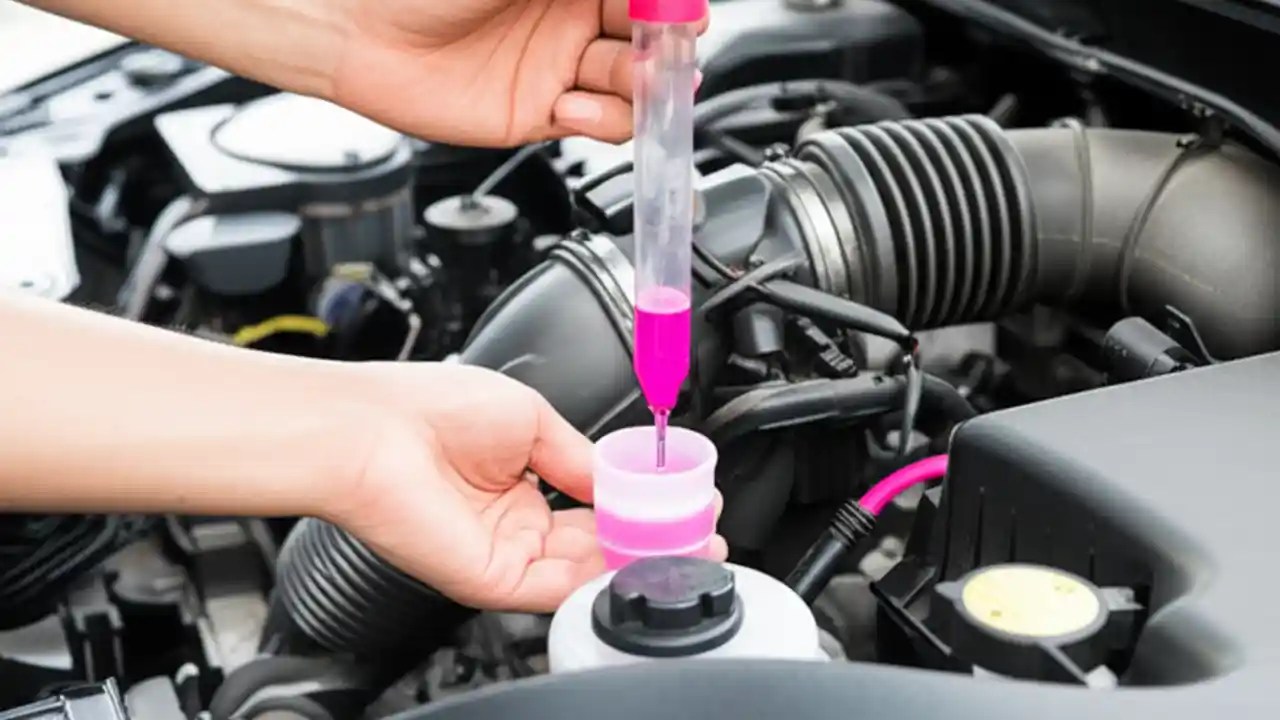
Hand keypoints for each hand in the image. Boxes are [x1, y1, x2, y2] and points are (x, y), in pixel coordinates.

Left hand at [326, 363, 726, 612]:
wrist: (373, 429)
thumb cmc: (430, 408)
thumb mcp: (532, 419)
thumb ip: (581, 459)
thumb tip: (621, 478)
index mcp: (522, 482)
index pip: (593, 506)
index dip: (639, 508)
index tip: (680, 501)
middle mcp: (515, 523)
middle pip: (597, 544)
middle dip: (652, 542)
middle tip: (701, 534)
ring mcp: (505, 553)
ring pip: (586, 569)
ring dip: (640, 561)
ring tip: (690, 546)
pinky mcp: (492, 579)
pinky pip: (559, 588)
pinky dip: (606, 578)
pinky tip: (644, 559)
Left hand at [331, 0, 707, 145]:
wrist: (358, 29)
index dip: (671, 6)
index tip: (682, 13)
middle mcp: (572, 18)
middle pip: (651, 40)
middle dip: (669, 48)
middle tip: (667, 51)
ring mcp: (557, 68)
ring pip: (633, 86)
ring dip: (644, 87)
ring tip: (633, 81)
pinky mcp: (538, 115)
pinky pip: (596, 124)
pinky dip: (604, 121)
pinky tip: (577, 106)